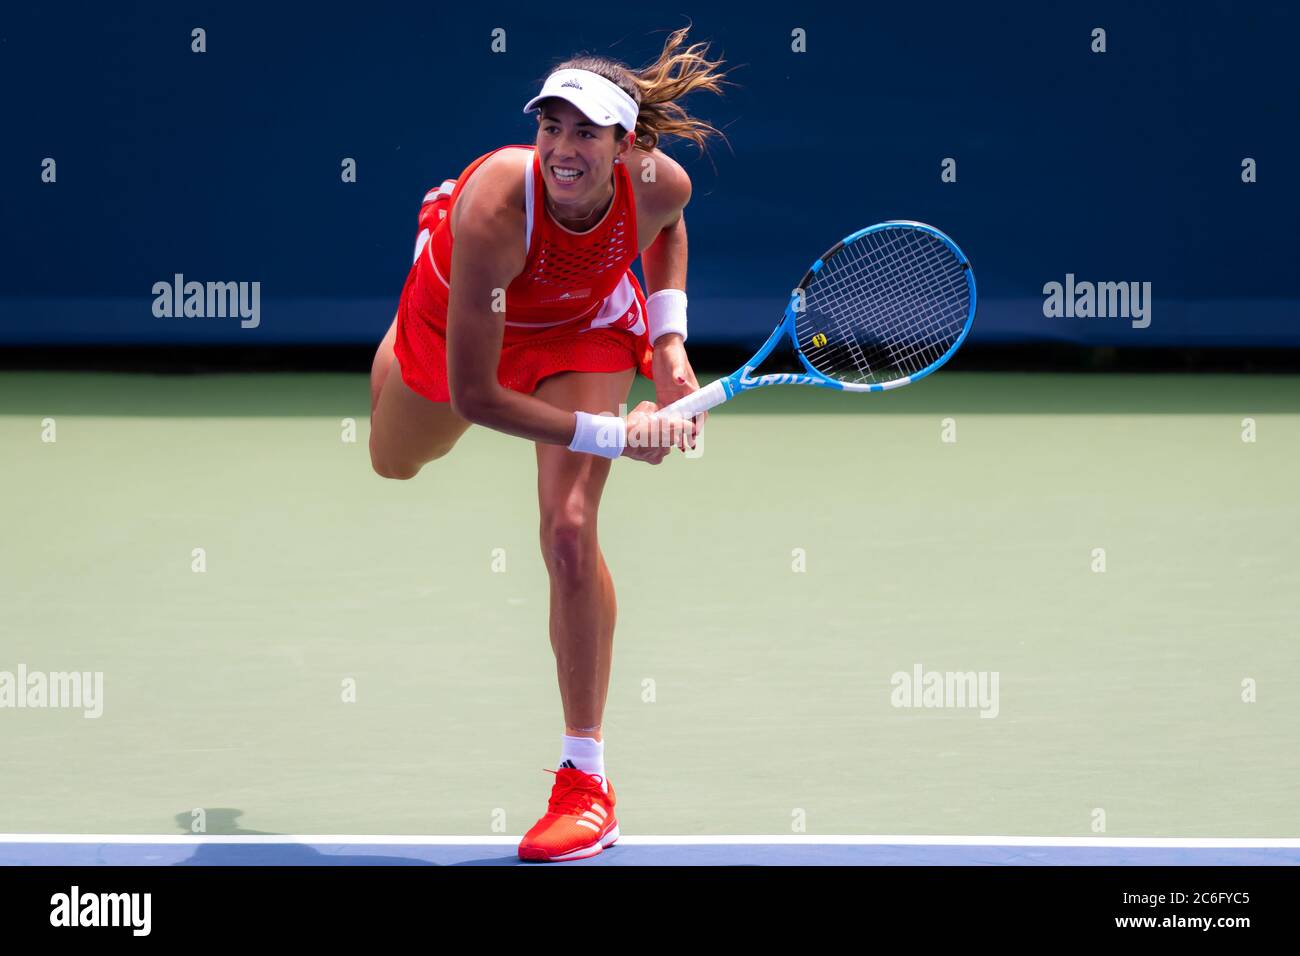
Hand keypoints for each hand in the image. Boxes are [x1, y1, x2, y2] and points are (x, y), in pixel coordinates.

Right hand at [622, 400, 694, 464]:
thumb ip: (658, 409)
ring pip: (667, 445)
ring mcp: (664, 451)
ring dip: (661, 442)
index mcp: (672, 426)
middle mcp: (671, 440)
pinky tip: (645, 446)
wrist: (619, 439)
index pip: (690, 427)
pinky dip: (654, 450)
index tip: (689, 426)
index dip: (689, 426)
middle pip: (676, 436)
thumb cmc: (633, 422)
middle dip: (669, 432)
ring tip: (648, 438)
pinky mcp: (656, 460)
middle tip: (658, 428)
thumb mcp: (646, 407)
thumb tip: (660, 411)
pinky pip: (659, 454)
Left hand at [651, 335, 705, 450]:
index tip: (695, 434)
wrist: (663, 346)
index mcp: (692, 390)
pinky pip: (666, 413)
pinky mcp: (664, 396)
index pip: (700, 410)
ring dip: (678, 432)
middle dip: (690, 433)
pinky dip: (665, 424)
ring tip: (676, 446)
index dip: (699, 423)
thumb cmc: (673, 353)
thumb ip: (678, 371)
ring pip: (678, 419)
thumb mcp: (675, 361)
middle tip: (688, 447)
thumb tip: (680, 380)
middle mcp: (686, 396)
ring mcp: (675, 397)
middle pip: (690, 418)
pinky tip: (661, 434)